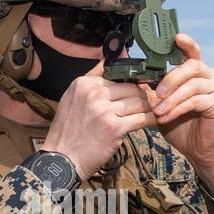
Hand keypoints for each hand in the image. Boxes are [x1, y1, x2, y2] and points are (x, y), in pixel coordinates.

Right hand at [43, 63, 154, 179]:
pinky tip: (151, 123)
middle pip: (132, 88)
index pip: (118, 75)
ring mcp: (104, 110)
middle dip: (143, 97)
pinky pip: (141, 118)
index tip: (140, 90)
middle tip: (149, 104)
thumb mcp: (73, 97)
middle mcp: (94, 94)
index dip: (132, 83)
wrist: (62, 160)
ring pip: (139, 102)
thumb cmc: (68, 131)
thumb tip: (118, 53)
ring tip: (149, 114)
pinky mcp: (114, 128)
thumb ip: (95, 76)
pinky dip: (149, 120)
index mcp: (84, 83)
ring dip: (147, 109)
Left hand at [151, 33, 213, 168]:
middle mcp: (210, 77)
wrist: (198, 151)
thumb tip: (135, 77)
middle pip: (191, 66)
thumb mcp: (162, 105)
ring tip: (158, 111)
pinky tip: (166, 117)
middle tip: (156, 93)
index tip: (176, 37)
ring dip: (171, 98)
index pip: (193, 53)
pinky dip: (177, 108)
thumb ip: (154, 90)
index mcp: (197, 74)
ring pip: (191, 85)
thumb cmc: (180, 126)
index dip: (186, 43)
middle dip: (170, 78)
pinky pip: (195, 101)